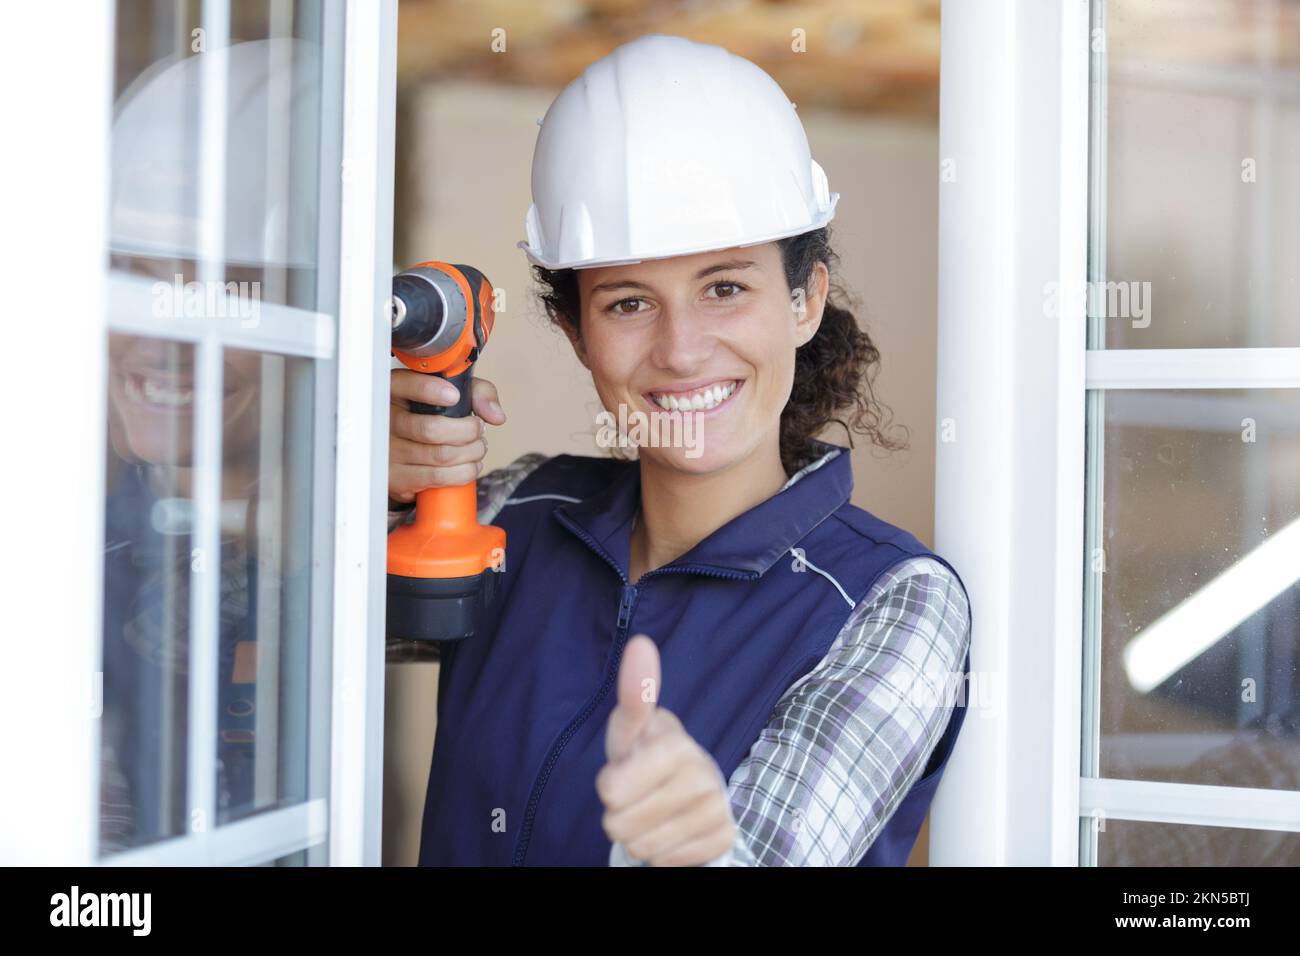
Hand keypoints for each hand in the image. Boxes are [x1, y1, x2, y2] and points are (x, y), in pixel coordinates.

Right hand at [388, 370, 506, 503]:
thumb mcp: (455, 394)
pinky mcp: (396, 478)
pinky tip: (471, 465)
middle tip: (479, 430)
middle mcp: (386, 420)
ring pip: (441, 455)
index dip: (431, 391)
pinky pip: (438, 477)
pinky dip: (464, 472)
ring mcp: (389, 452)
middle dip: (468, 431)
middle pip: (432, 429)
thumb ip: (479, 393)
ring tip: (478, 447)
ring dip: (472, 453)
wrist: (407, 453)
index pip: (407, 386)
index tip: (454, 396)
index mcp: (395, 390)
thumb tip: (494, 415)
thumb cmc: (433, 416)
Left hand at [596, 634, 736, 865]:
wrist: (688, 782)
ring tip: (652, 810)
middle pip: (621, 826)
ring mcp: (718, 810)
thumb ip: (634, 692)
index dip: (609, 786)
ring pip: (642, 848)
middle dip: (621, 814)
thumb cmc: (647, 752)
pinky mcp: (724, 837)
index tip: (626, 769)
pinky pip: (666, 863)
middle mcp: (704, 777)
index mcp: (677, 746)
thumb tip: (640, 643)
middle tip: (638, 793)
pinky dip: (662, 851)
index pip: (611, 792)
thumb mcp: (631, 727)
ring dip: (639, 834)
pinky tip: (671, 828)